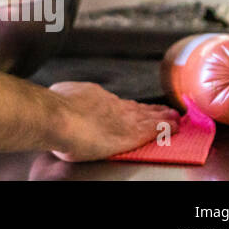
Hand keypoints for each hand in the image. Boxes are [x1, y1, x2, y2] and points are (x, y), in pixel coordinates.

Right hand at [47, 81, 179, 161]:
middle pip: (134, 106)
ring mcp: (123, 117)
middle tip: (161, 109)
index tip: (129, 107)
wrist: (60, 118)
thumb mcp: (58, 96)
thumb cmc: (53, 113)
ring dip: (161, 116)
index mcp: (91, 95)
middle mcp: (111, 103)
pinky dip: (167, 126)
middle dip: (148, 109)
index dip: (123, 105)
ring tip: (173, 117)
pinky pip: (156, 128)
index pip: (112, 101)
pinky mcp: (134, 132)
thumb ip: (66, 99)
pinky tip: (176, 126)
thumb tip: (61, 100)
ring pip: (148, 115)